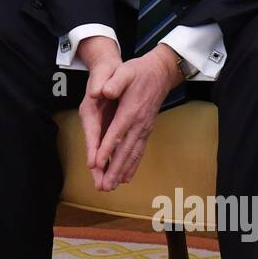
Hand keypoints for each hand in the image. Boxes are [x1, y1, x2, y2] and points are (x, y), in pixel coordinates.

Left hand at [77, 42, 183, 191]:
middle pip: (125, 150)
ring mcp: (144, 129)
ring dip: (122, 172)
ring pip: (133, 154)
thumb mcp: (125, 71)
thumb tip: (104, 91)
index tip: (96, 164)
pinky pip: (139, 152)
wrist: (160, 73)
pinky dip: (133, 165)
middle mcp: (139, 123)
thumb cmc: (139, 72)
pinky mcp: (146, 131)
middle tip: (103, 187)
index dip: (106, 149)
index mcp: (131, 110)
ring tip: (112, 187)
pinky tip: (127, 177)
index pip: (116, 133)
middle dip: (114, 169)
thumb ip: (115, 81)